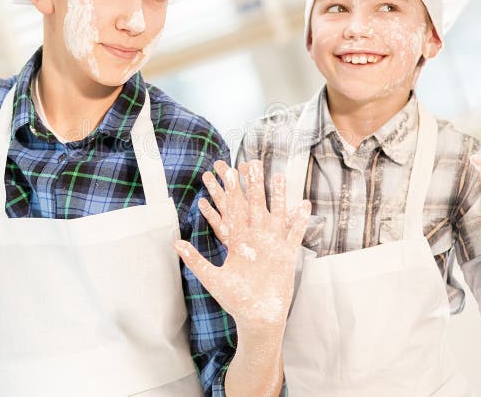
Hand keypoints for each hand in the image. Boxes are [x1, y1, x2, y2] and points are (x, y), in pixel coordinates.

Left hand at [174, 160, 310, 330]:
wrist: (257, 318)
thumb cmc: (235, 300)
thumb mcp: (212, 279)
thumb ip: (196, 260)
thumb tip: (176, 242)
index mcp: (238, 242)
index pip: (233, 211)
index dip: (230, 192)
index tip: (227, 172)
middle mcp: (255, 239)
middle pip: (255, 206)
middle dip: (254, 185)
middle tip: (253, 163)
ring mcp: (272, 246)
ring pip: (276, 214)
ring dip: (278, 196)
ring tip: (279, 176)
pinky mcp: (286, 256)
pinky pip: (294, 235)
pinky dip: (299, 220)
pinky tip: (304, 204)